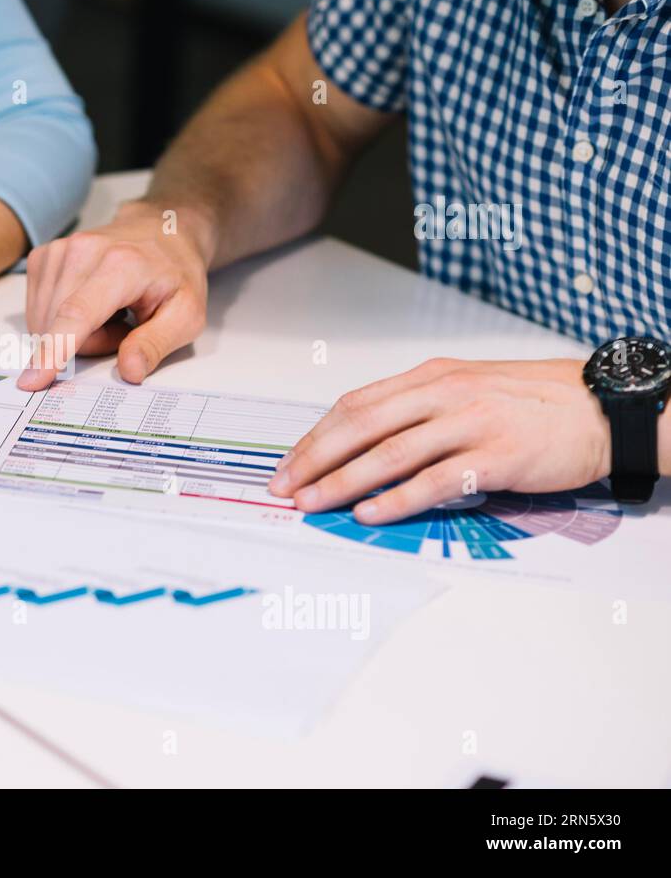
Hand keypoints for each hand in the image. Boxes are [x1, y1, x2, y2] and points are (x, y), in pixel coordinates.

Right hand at [17, 200, 210, 389]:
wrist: (160, 231)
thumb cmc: (174, 273)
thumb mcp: (187, 315)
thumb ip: (156, 344)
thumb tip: (130, 371)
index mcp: (122, 264)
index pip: (78, 313)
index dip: (54, 348)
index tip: (33, 379)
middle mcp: (82, 251)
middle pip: (61, 326)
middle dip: (91, 343)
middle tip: (125, 325)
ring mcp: (58, 251)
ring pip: (45, 322)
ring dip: (77, 332)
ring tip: (110, 312)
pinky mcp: (43, 257)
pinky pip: (38, 310)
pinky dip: (61, 318)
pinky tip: (88, 303)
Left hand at [267, 358, 610, 523]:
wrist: (604, 406)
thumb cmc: (534, 401)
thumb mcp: (467, 387)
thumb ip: (419, 409)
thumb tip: (366, 441)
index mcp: (430, 376)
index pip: (356, 405)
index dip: (317, 436)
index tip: (289, 464)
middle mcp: (444, 393)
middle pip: (360, 426)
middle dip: (314, 459)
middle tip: (284, 487)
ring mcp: (470, 422)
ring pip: (389, 454)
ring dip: (343, 481)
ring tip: (312, 503)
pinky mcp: (495, 455)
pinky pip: (434, 481)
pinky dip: (395, 499)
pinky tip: (368, 512)